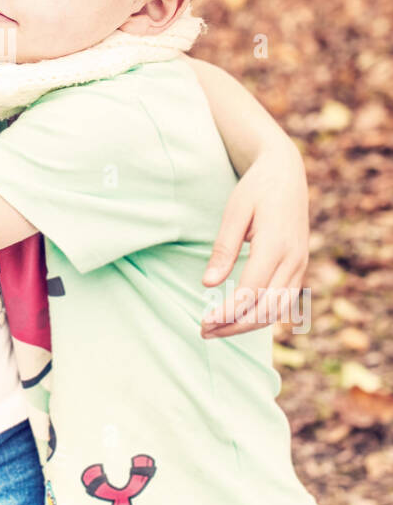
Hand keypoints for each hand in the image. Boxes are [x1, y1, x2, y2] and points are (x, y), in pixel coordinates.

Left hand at [200, 147, 308, 338]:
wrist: (287, 173)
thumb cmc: (256, 189)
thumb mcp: (235, 212)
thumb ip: (223, 248)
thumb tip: (208, 284)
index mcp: (276, 244)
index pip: (251, 291)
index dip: (228, 312)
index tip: (204, 322)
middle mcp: (293, 260)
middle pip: (266, 308)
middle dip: (234, 326)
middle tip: (203, 332)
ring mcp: (300, 265)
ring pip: (277, 310)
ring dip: (247, 325)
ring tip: (216, 330)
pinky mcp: (299, 267)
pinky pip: (284, 302)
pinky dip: (262, 316)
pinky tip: (238, 319)